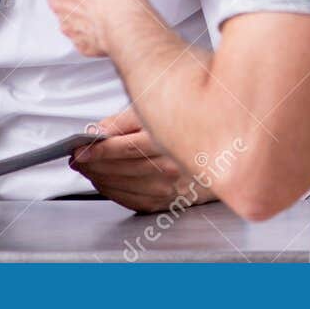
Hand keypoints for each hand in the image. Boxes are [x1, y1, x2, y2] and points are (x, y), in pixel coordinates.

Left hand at [72, 106, 215, 213]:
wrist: (231, 148)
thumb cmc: (197, 121)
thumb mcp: (160, 106)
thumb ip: (124, 120)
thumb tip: (97, 131)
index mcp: (167, 140)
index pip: (121, 148)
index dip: (95, 150)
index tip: (78, 149)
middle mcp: (171, 167)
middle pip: (120, 169)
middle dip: (93, 164)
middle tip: (78, 159)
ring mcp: (172, 189)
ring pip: (124, 187)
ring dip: (100, 180)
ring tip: (88, 170)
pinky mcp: (171, 202)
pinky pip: (135, 202)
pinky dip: (116, 194)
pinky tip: (106, 185)